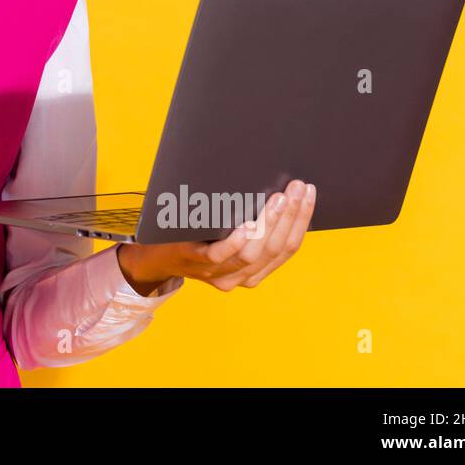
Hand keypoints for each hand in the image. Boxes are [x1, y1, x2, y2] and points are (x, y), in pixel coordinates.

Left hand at [119, 179, 316, 292]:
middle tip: (298, 188)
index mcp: (256, 271)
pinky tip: (246, 224)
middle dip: (291, 216)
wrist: (155, 254)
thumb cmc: (198, 235)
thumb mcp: (230, 232)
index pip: (288, 247)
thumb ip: (253, 223)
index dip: (301, 219)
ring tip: (278, 198)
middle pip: (275, 247)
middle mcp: (241, 277)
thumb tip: (278, 188)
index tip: (309, 193)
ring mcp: (218, 273)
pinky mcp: (196, 263)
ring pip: (253, 251)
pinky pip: (221, 255)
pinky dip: (237, 240)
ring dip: (270, 223)